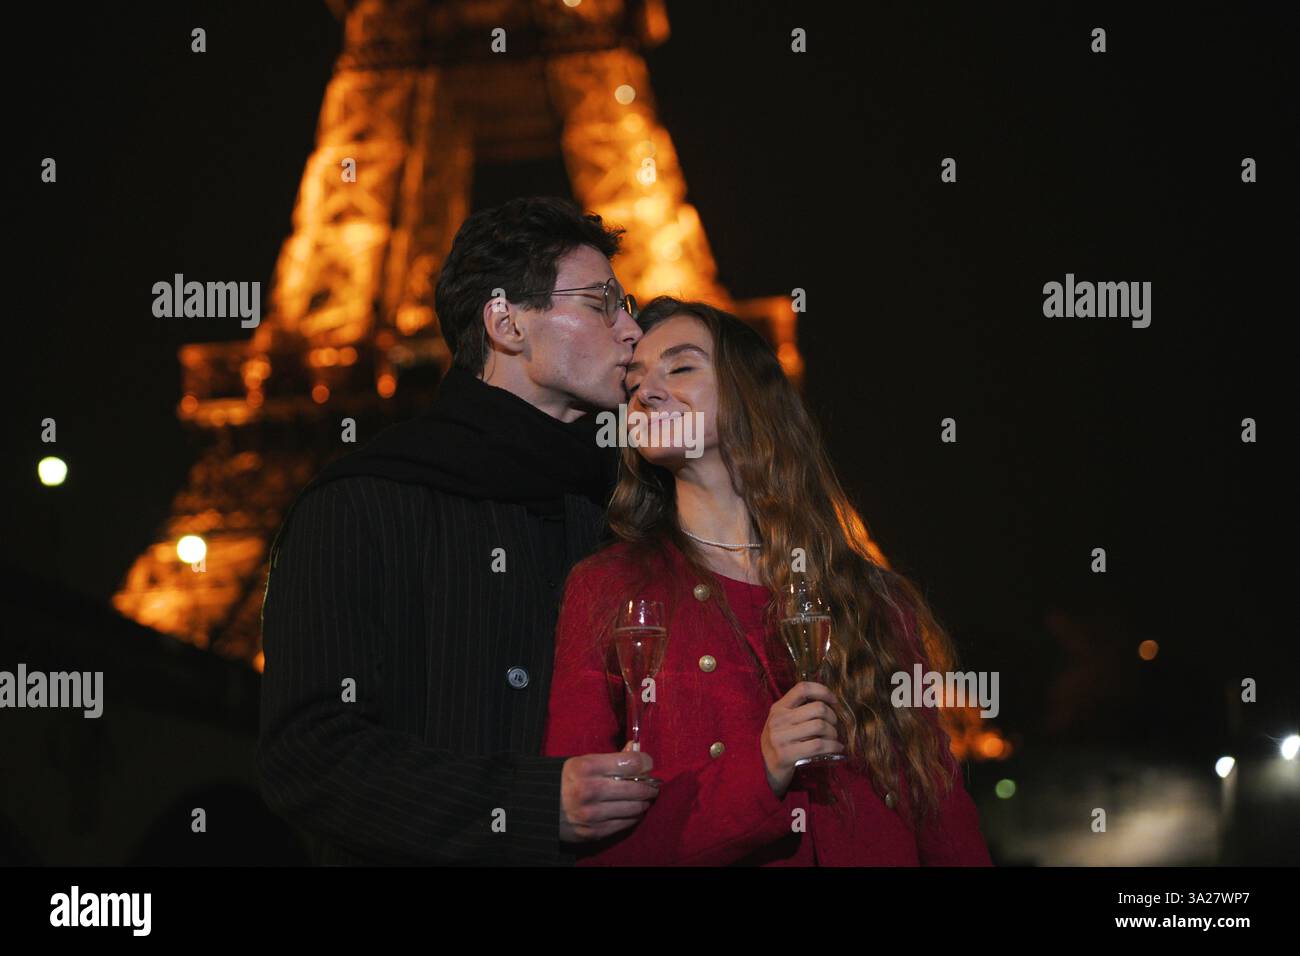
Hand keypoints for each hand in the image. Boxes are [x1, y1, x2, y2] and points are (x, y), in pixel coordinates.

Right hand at [559, 744, 659, 841]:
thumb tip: (636, 750)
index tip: (648, 763)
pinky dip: (633, 816)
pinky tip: (632, 810)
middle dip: (650, 785)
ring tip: (643, 798)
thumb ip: (612, 758)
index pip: (631, 763)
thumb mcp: (583, 761)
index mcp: (586, 767)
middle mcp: (590, 790)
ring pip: (635, 808)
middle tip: (652, 783)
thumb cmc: (566, 780)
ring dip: (643, 802)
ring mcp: (592, 814)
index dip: (646, 762)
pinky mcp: (593, 832)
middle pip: (637, 788)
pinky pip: (625, 824)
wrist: (539, 807)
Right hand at [761, 681, 843, 797]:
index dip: (823, 691)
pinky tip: (837, 748)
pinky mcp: (787, 754)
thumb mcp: (782, 722)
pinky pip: (818, 745)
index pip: (803, 688)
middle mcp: (778, 719)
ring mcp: (781, 737)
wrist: (764, 769)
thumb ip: (798, 710)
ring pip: (820, 726)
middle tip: (834, 725)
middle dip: (833, 717)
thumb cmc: (779, 743)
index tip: (834, 701)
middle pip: (818, 708)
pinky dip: (833, 746)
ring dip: (833, 733)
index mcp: (778, 708)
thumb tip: (828, 703)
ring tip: (834, 739)